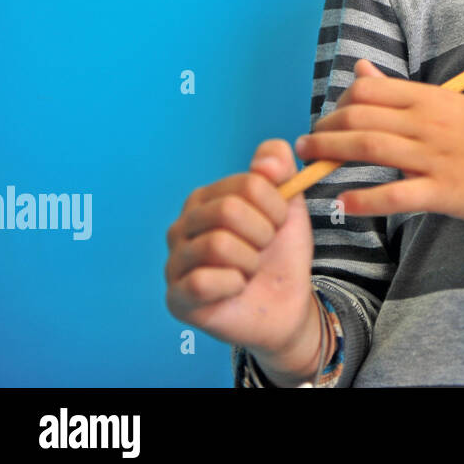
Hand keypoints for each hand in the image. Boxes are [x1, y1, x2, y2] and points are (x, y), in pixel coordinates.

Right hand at [165, 140, 318, 363]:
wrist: (287, 303)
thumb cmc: (280, 252)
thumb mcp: (289, 205)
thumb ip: (281, 169)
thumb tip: (266, 160)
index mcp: (205, 199)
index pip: (249, 183)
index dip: (276, 205)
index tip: (278, 223)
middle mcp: (181, 226)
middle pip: (229, 210)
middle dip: (263, 233)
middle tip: (264, 248)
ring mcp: (174, 262)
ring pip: (218, 245)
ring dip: (250, 261)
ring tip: (249, 268)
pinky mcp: (176, 298)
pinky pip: (204, 282)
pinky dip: (234, 285)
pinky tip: (236, 288)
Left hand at [294, 59, 463, 222]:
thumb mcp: (447, 103)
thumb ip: (400, 91)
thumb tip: (360, 70)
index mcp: (429, 99)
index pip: (368, 91)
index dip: (337, 105)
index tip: (327, 121)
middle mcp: (428, 123)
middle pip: (360, 118)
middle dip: (323, 131)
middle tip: (305, 145)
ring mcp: (435, 157)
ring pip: (370, 149)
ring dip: (330, 156)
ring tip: (308, 167)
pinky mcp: (444, 191)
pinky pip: (396, 194)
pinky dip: (365, 199)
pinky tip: (343, 203)